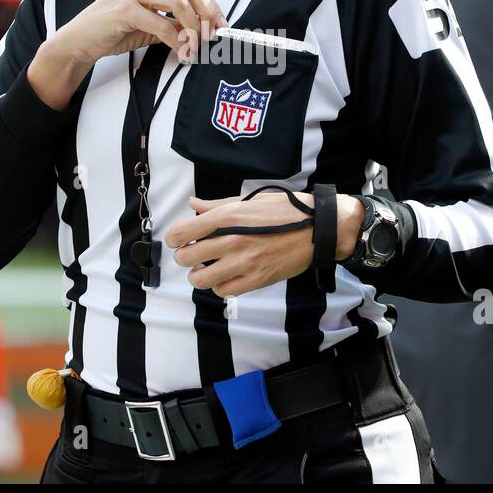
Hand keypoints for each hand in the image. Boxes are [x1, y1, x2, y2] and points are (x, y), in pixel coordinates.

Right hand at [55, 0, 227, 66]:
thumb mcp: (150, 23)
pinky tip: (180, 52)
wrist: (79, 41)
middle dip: (208, 14)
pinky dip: (176, 41)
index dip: (211, 4)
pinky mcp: (124, 8)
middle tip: (214, 36)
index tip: (221, 26)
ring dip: (194, 29)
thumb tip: (203, 30)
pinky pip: (161, 24)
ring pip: (180, 3)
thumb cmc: (113, 30)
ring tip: (196, 47)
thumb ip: (174, 21)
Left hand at [164, 193, 364, 298]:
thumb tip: (194, 205)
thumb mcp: (251, 200)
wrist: (318, 230)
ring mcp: (244, 263)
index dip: (175, 238)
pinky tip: (225, 276)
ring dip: (199, 275)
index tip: (180, 239)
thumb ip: (218, 205)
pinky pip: (224, 291)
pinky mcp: (256, 280)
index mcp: (228, 217)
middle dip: (185, 256)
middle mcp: (232, 240)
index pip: (181, 232)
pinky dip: (219, 286)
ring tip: (208, 268)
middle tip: (194, 253)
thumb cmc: (287, 212)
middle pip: (186, 258)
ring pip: (201, 280)